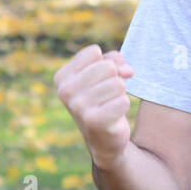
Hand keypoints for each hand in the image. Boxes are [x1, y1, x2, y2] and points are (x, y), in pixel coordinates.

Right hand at [54, 44, 135, 171]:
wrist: (103, 137)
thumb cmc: (103, 98)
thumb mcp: (105, 73)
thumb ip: (114, 60)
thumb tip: (127, 72)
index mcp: (62, 77)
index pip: (94, 52)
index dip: (105, 63)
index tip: (100, 79)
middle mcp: (65, 91)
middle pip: (108, 67)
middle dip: (115, 79)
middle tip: (106, 96)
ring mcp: (78, 106)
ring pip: (118, 84)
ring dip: (119, 94)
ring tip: (109, 105)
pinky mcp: (94, 121)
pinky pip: (123, 100)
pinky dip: (123, 106)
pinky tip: (113, 116)